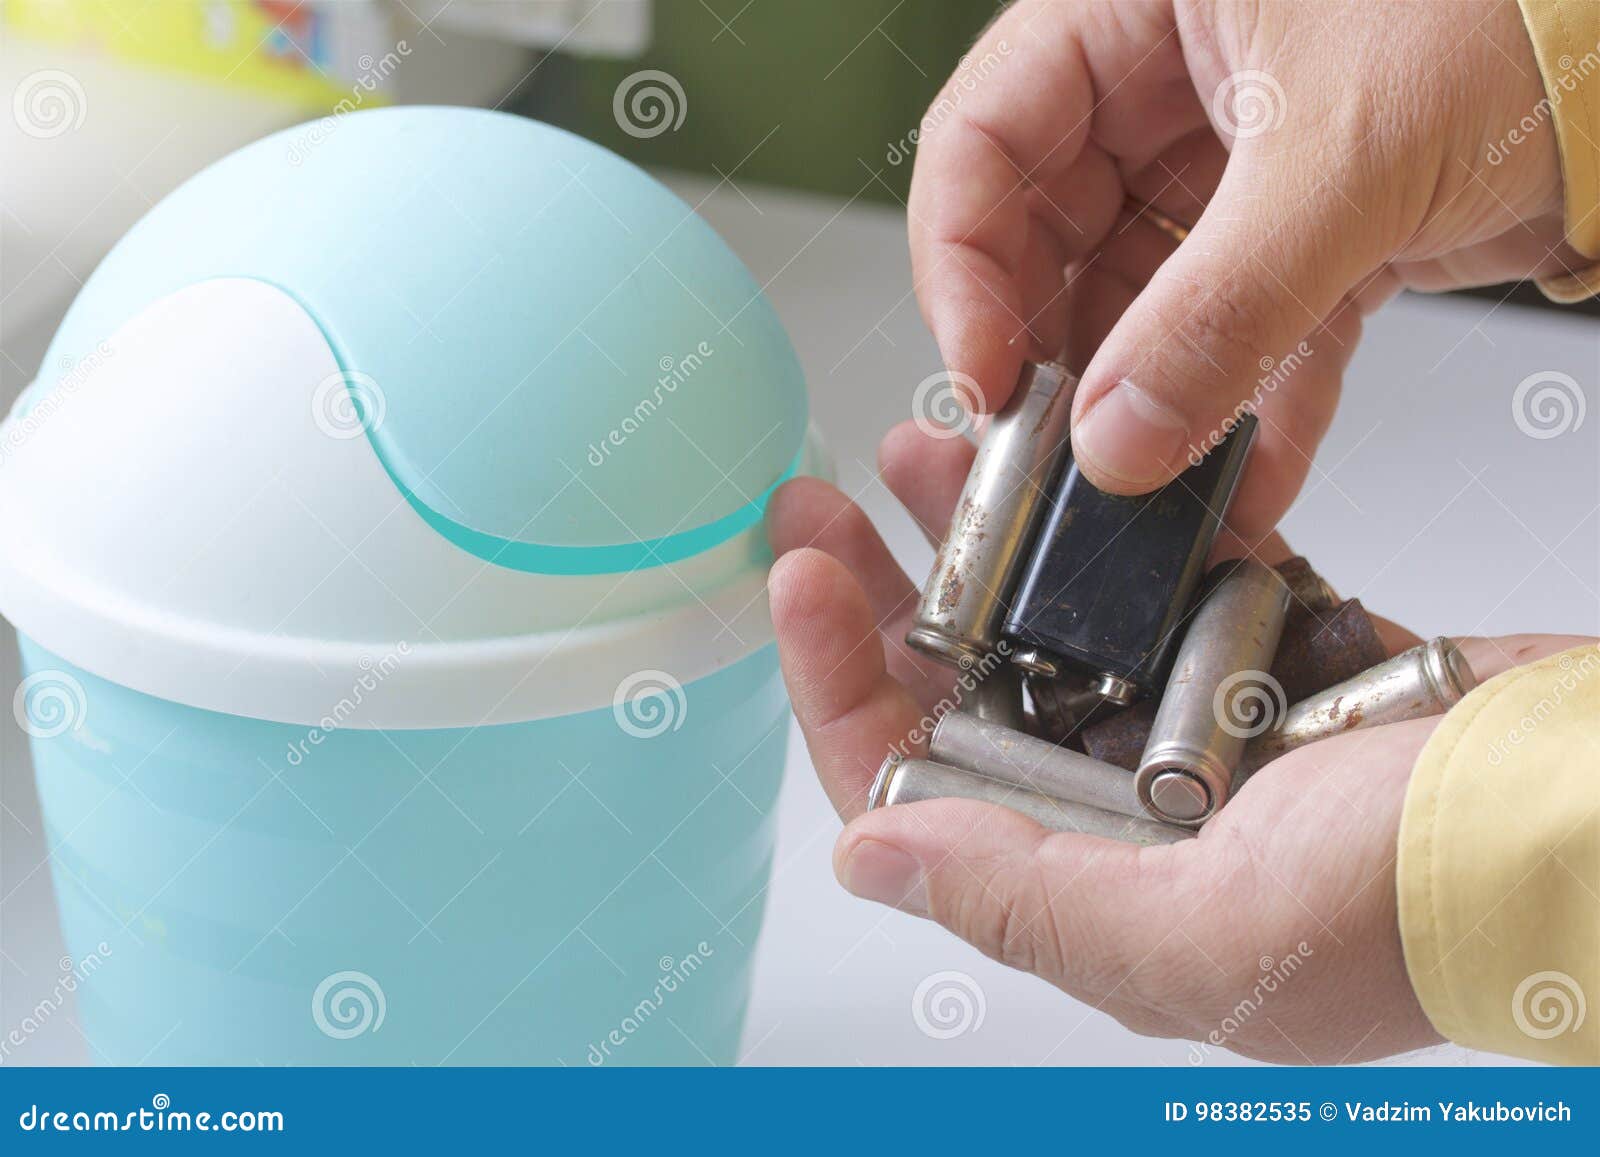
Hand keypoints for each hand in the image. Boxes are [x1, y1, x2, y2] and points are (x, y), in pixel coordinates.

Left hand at [766, 446, 1591, 1062]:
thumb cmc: (1437, 890)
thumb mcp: (1209, 930)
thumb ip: (1029, 902)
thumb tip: (868, 861)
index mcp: (1097, 888)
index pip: (919, 789)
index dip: (841, 685)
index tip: (803, 577)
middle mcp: (1138, 817)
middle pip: (971, 692)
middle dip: (890, 593)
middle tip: (826, 503)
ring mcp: (1212, 733)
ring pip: (1061, 624)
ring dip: (992, 539)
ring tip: (934, 449)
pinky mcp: (1284, 657)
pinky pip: (1175, 581)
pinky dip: (1124, 524)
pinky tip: (1074, 460)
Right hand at [909, 0, 1577, 539]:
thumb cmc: (1525, 2)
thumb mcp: (1340, 155)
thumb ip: (1216, 310)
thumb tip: (1117, 438)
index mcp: (1132, 8)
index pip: (982, 140)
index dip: (963, 264)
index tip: (987, 374)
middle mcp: (1165, 86)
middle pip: (1049, 238)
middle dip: (1059, 355)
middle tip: (1059, 452)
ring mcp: (1230, 166)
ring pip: (1142, 305)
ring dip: (1153, 405)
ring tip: (1153, 488)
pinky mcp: (1300, 237)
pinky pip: (1244, 337)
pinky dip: (1247, 411)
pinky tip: (1246, 481)